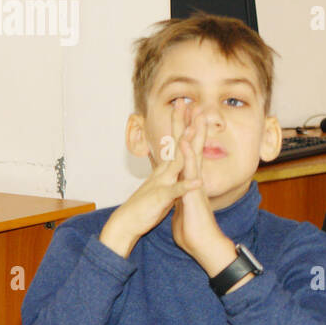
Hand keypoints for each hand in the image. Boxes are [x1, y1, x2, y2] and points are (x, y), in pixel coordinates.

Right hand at [100, 103, 201, 258]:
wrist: (127, 223)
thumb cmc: (144, 206)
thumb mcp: (160, 186)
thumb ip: (168, 174)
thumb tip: (173, 163)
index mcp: (165, 169)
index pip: (175, 142)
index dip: (182, 124)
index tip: (189, 107)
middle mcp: (163, 171)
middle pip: (174, 144)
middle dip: (181, 122)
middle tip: (185, 102)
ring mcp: (162, 182)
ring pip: (176, 162)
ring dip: (185, 146)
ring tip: (194, 131)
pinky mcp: (161, 198)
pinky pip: (176, 191)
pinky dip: (186, 186)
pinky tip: (198, 181)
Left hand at [169, 103, 236, 275]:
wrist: (204, 245)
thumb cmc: (194, 232)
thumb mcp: (184, 210)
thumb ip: (183, 199)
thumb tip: (180, 196)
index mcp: (189, 181)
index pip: (187, 153)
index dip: (184, 135)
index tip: (183, 117)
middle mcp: (194, 179)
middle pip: (193, 146)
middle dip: (192, 125)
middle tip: (191, 104)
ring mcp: (195, 184)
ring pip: (194, 153)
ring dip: (193, 133)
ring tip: (191, 114)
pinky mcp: (194, 193)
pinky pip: (190, 170)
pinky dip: (188, 155)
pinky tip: (186, 142)